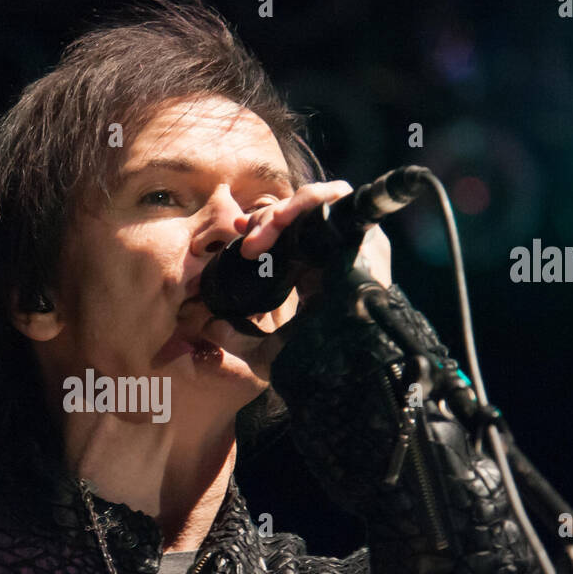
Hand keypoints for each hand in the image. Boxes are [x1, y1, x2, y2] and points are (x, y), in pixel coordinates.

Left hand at [203, 180, 393, 377]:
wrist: (347, 372)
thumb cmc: (312, 365)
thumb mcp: (265, 352)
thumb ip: (235, 338)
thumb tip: (207, 324)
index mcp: (312, 273)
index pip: (287, 236)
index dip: (261, 229)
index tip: (238, 236)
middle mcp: (331, 256)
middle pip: (298, 216)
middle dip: (268, 220)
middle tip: (248, 243)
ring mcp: (350, 245)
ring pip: (314, 204)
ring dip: (284, 210)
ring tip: (263, 231)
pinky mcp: (365, 238)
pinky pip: (338, 201)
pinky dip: (309, 202)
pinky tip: (282, 220)